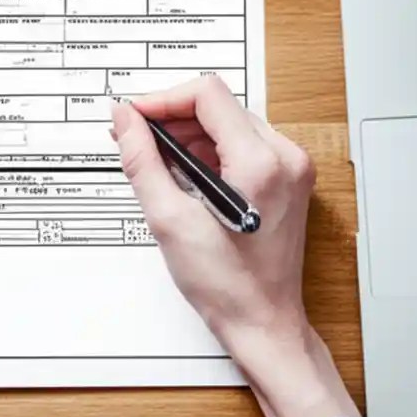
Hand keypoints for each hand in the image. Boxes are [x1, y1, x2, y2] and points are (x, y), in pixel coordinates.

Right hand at [110, 76, 358, 416]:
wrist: (262, 322)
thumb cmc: (227, 286)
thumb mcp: (169, 220)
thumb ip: (143, 160)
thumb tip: (124, 120)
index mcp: (261, 163)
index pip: (207, 94)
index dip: (162, 100)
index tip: (134, 118)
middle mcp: (285, 157)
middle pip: (218, 106)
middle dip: (173, 119)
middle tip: (137, 140)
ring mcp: (291, 168)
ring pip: (229, 123)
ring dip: (190, 136)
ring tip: (159, 164)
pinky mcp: (288, 179)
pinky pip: (243, 145)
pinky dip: (210, 152)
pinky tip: (186, 177)